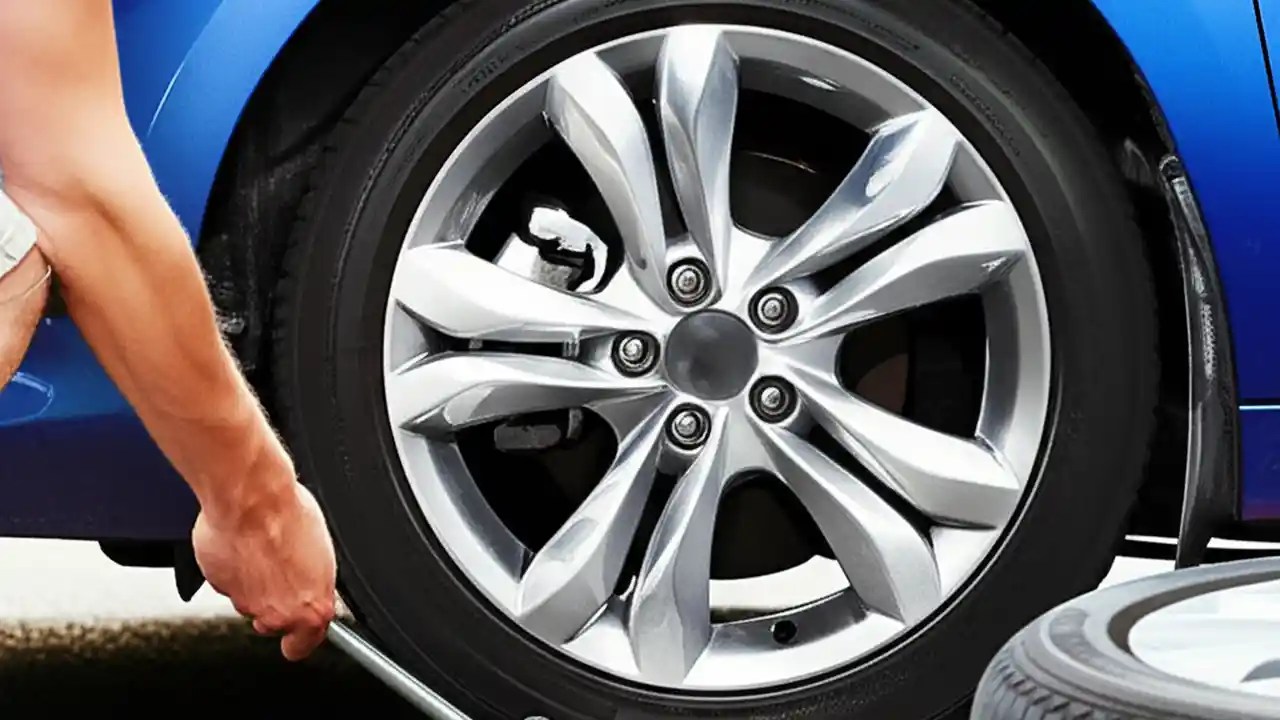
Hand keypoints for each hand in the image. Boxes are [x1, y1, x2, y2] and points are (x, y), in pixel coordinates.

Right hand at [192, 481, 336, 660]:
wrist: (250, 498)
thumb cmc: (289, 517)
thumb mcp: (322, 554)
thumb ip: (315, 585)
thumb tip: (313, 590)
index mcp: (310, 609)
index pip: (304, 644)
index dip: (301, 639)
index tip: (299, 636)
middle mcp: (276, 613)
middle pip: (274, 623)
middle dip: (276, 604)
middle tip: (280, 573)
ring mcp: (245, 601)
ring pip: (250, 600)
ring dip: (254, 581)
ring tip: (262, 549)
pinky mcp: (217, 586)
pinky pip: (227, 582)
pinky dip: (233, 568)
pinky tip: (242, 544)